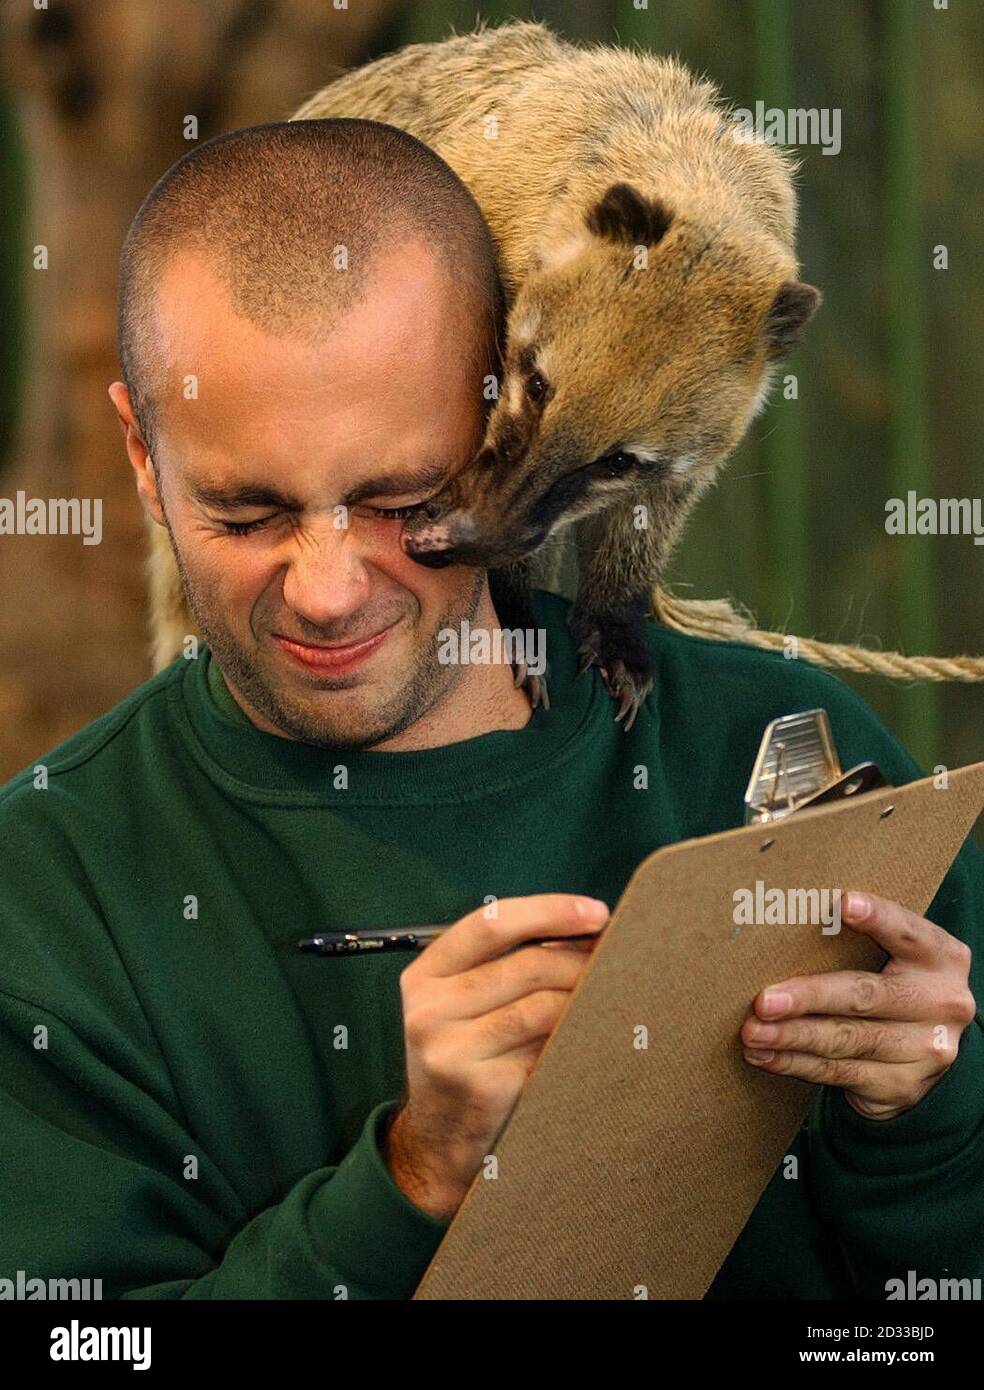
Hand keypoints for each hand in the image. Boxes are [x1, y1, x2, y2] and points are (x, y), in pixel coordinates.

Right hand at [384, 893, 607, 1217]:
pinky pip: (548, 1050)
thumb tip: (587, 928)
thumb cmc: (466, 1057)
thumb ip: (505, 964)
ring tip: (609, 999)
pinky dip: (576, 1040)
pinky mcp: (482, 1087)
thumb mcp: (461, 1005)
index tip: (597, 913)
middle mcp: (429, 1010)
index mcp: (424, 976)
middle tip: (616, 962)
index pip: (490, 924)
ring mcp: (451, 1051)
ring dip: (585, 1000)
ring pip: (544, 1007)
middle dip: (581, 960)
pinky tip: (590, 1039)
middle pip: (527, 965)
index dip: (549, 911)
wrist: (438, 1141)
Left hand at [740, 891, 976, 1118]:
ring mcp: (925, 1049)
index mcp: (942, 958)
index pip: (909, 932)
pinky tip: (765, 1056)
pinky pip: (839, 1071)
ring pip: (846, 1040)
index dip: (878, 918)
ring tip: (752, 1033)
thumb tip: (785, 915)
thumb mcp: (898, 955)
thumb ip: (865, 939)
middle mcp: (941, 1003)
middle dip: (809, 998)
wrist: (929, 1049)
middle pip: (866, 996)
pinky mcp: (902, 1085)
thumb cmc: (895, 983)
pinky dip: (796, 1063)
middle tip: (764, 1001)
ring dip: (792, 1036)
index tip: (843, 904)